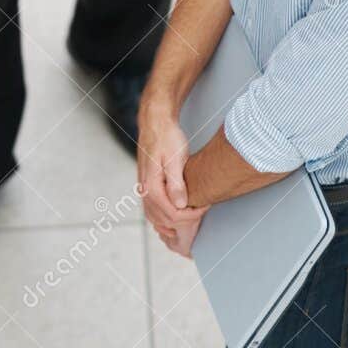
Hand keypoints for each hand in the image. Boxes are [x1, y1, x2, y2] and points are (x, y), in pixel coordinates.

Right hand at [137, 97, 208, 253]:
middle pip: (163, 219)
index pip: (171, 214)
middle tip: (201, 212)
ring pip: (154, 218)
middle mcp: (144, 190)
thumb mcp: (175, 158)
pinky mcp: (146, 186)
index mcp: (151, 186)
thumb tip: (181, 205)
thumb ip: (176, 183)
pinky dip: (163, 218)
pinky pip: (152, 210)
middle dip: (183, 222)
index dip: (190, 216)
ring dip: (171, 223)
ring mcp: (143, 189)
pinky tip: (174, 217)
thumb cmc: (167, 137)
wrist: (155, 123)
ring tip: (190, 221)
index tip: (204, 208)